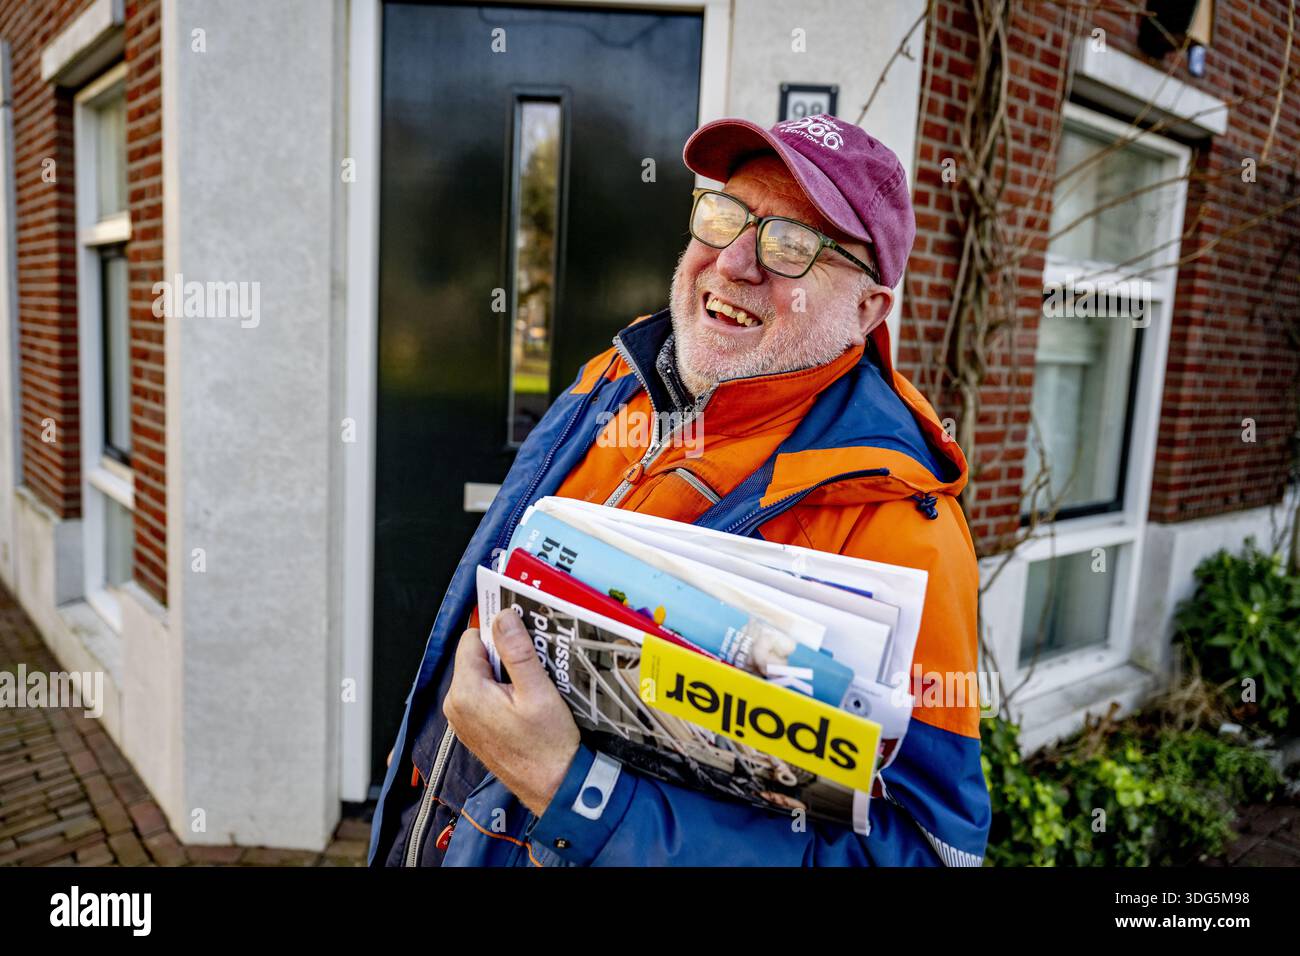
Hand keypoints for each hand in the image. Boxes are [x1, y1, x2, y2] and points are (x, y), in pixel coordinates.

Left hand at [443, 609, 580, 816]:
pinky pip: (483, 694)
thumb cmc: (548, 747)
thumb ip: (517, 651)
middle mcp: (456, 705)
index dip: (499, 635)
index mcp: (467, 692)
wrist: (553, 787)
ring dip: (505, 674)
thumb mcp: (538, 692)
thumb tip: (504, 617)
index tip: (523, 640)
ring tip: (531, 691)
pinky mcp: (472, 727)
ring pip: (481, 674)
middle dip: (504, 656)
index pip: (472, 638)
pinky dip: (502, 692)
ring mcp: (462, 719)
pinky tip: (524, 705)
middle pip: (476, 656)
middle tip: (533, 671)